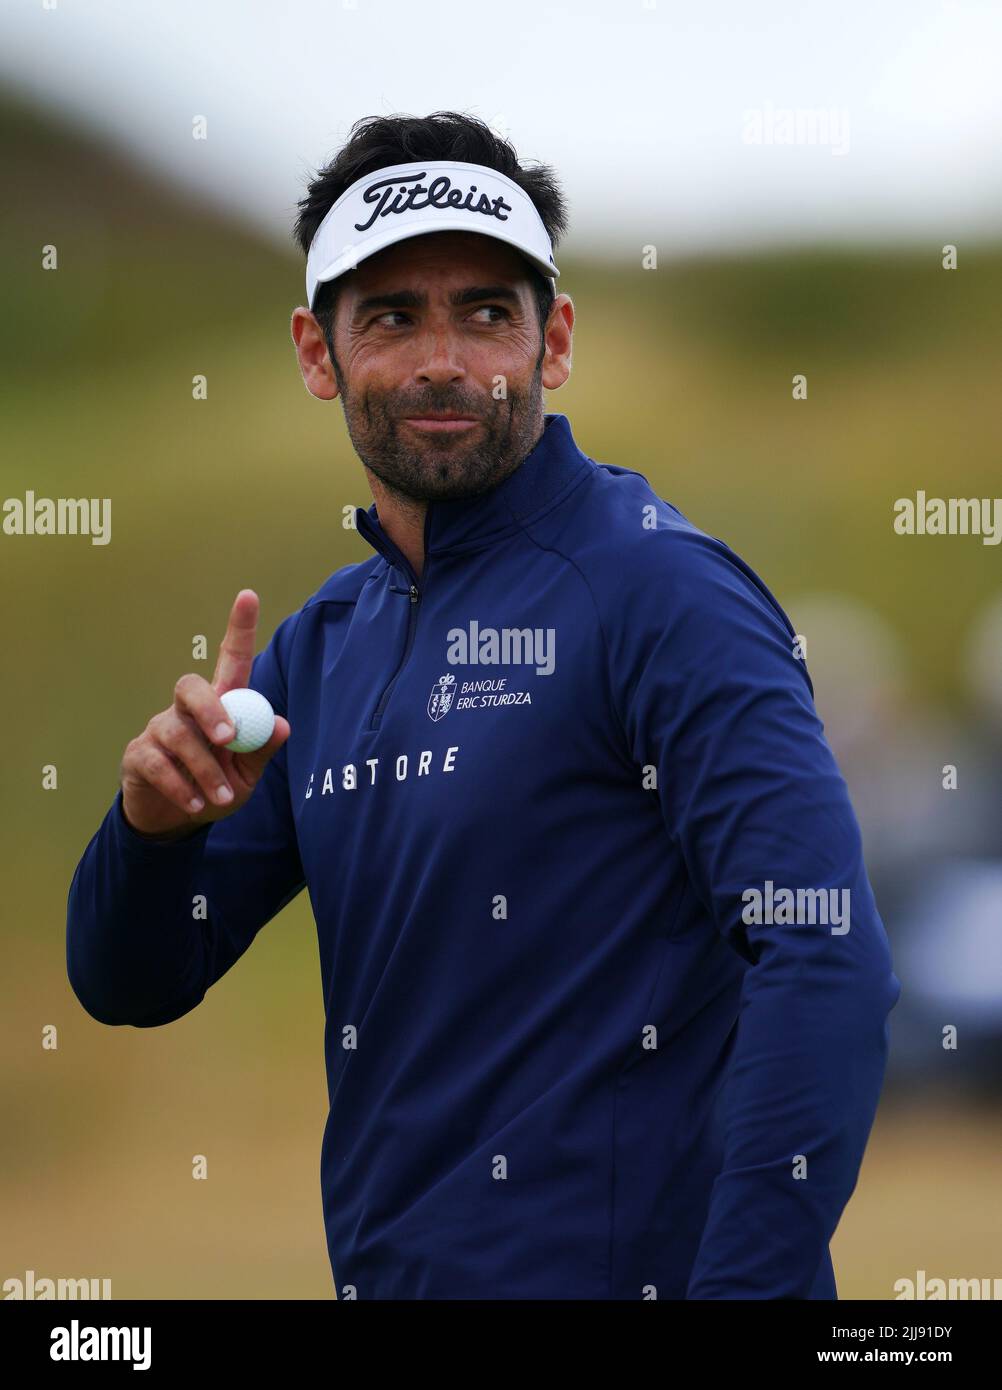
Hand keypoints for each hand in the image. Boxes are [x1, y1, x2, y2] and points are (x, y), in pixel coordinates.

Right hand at [119, 589, 290, 839]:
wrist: (175, 822)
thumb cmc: (217, 788)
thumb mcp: (247, 775)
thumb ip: (261, 750)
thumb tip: (281, 725)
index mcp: (221, 706)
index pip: (230, 659)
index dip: (239, 628)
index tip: (249, 595)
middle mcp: (186, 710)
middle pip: (191, 687)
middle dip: (210, 710)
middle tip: (229, 739)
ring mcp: (159, 729)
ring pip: (178, 734)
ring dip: (204, 768)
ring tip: (221, 797)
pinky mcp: (138, 755)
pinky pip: (158, 764)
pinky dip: (181, 786)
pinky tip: (196, 804)